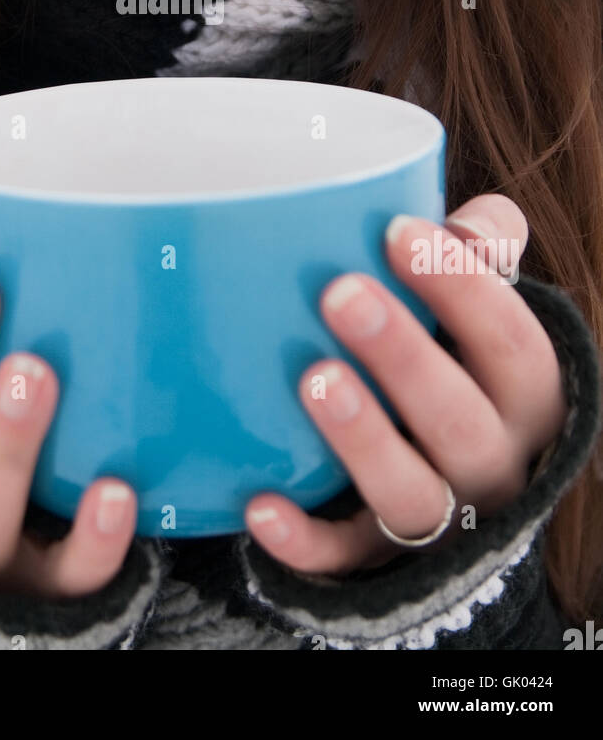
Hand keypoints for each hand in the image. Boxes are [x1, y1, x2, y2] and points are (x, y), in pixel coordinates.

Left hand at [244, 194, 567, 573]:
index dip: (463, 287)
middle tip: (341, 293)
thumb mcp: (483, 311)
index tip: (398, 231)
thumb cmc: (460, 363)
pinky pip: (344, 561)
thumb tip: (470, 223)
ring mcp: (441, 521)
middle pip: (461, 420)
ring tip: (315, 380)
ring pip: (412, 496)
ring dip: (364, 441)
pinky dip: (304, 541)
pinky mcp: (379, 562)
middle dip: (404, 356)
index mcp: (527, 397)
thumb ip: (483, 255)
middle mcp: (495, 464)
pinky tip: (260, 504)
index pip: (513, 342)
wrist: (455, 483)